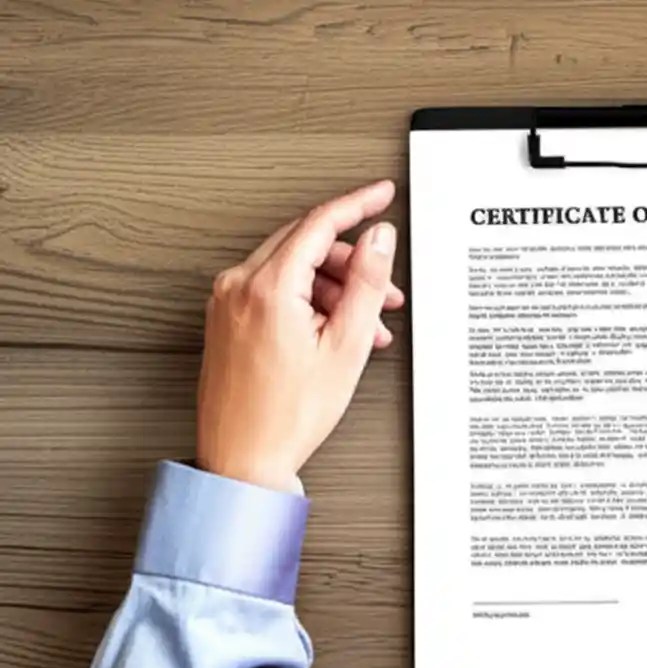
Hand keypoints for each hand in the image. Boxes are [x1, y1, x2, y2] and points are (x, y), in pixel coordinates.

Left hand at [196, 180, 402, 491]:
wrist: (244, 460)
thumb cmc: (287, 415)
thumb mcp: (345, 345)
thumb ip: (366, 282)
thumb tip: (379, 238)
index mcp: (267, 287)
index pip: (319, 223)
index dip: (358, 203)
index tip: (382, 193)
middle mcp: (238, 286)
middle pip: (306, 244)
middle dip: (352, 261)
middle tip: (386, 285)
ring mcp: (227, 302)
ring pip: (292, 268)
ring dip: (334, 288)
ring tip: (366, 324)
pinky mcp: (226, 319)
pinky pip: (275, 290)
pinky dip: (309, 301)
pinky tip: (334, 330)